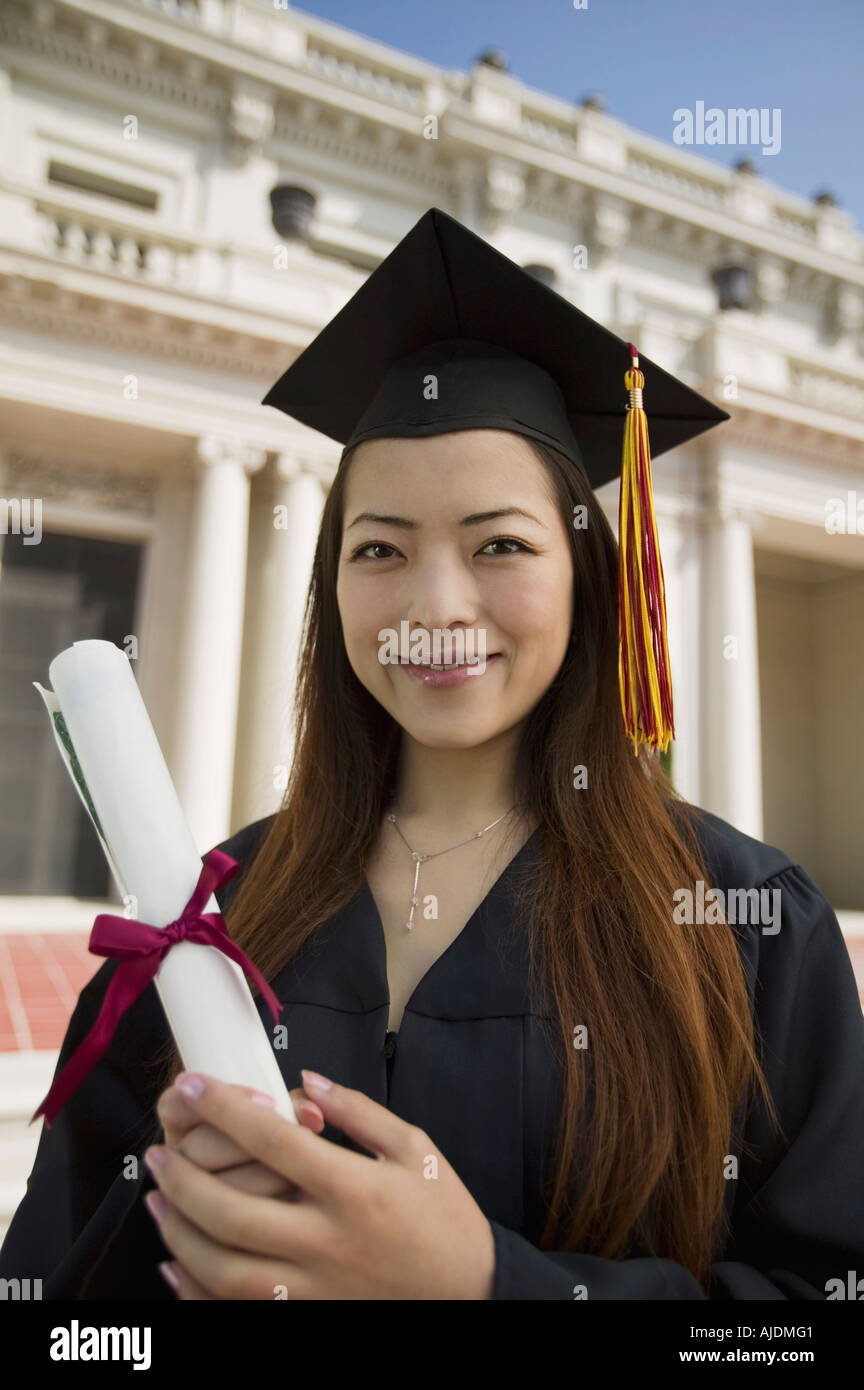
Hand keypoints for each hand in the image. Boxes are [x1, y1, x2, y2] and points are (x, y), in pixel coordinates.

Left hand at [144, 1071, 495, 1300]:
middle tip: (156, 1151)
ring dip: (178, 1232)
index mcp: (354, 1189)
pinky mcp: (307, 1318)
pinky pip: (234, 1311)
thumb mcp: (414, 1148)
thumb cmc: (443, 1216)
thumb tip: (305, 1082)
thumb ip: (358, 1111)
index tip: (192, 1084)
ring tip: (157, 1198)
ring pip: (221, 1269)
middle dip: (182, 1177)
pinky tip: (173, 1265)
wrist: (469, 1294)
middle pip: (231, 1211)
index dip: (223, 1109)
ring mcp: (313, 1289)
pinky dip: (194, 1291)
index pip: (272, 1142)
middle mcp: (326, 1241)